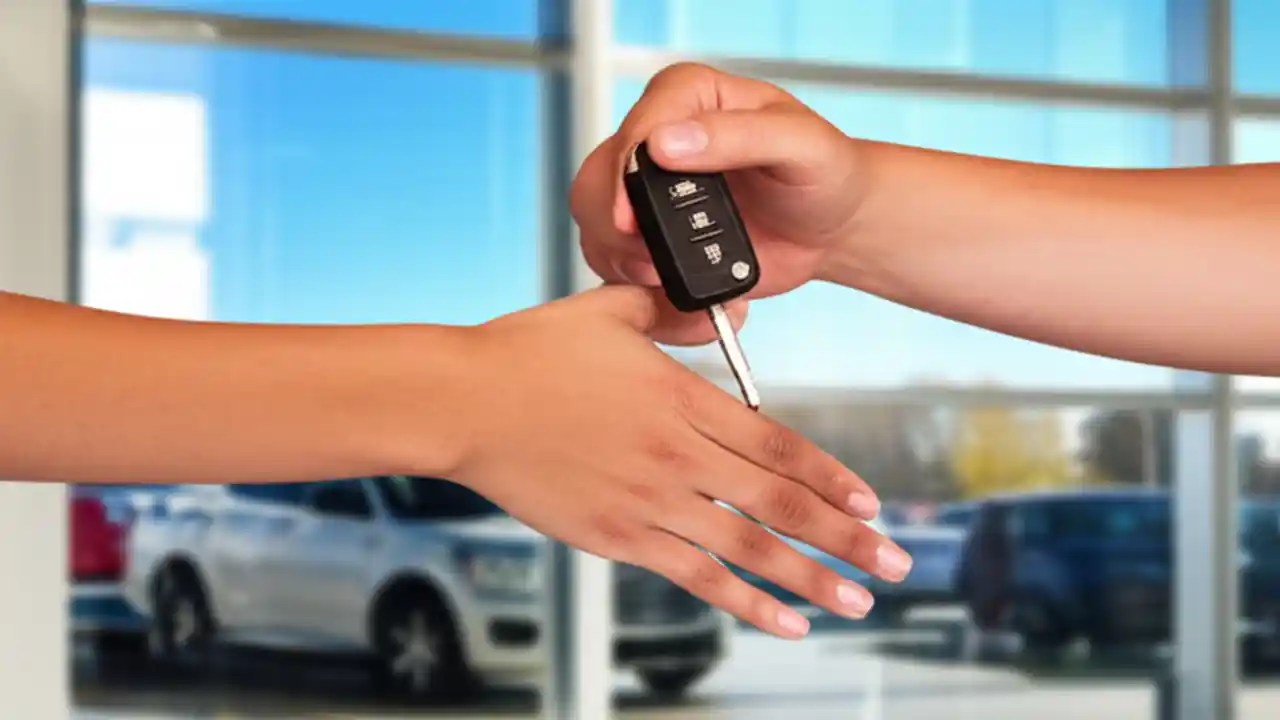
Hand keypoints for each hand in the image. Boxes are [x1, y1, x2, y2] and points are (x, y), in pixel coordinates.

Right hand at [449, 286, 909, 637]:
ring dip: (811, 579)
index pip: (779, 445)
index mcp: (682, 399)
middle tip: (897, 565)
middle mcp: (678, 455)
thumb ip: (672, 314)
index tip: (873, 503)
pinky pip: (695, 576)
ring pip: (749, 548)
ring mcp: (649, 502)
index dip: (833, 478)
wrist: (464, 401)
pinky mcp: (618, 538)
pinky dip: (744, 602)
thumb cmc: (529, 352)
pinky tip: (784, 622)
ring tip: (858, 603)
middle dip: (846, 539)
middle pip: (781, 503)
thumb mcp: (609, 312)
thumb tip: (722, 312)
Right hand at [571, 63, 865, 344]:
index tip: (630, 221)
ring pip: (596, 232)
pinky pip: (619, 271)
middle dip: (618, 232)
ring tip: (679, 285)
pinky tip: (688, 301)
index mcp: (685, 97)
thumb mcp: (801, 144)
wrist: (830, 227)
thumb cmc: (824, 173)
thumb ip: (740, 136)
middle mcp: (655, 140)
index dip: (622, 179)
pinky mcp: (649, 239)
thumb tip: (666, 143)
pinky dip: (646, 298)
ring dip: (630, 270)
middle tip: (657, 263)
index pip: (633, 131)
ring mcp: (646, 193)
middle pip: (595, 184)